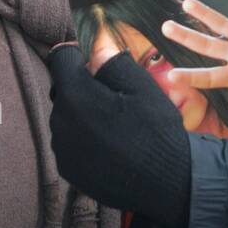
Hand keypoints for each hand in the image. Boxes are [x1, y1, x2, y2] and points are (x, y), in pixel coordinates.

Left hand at [46, 45, 191, 227]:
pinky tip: (111, 144)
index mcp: (76, 96)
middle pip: (62, 89)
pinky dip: (84, 138)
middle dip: (81, 85)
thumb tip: (94, 46)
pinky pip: (70, 141)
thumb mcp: (141, 86)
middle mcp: (60, 123)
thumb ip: (112, 61)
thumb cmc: (156, 129)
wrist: (166, 181)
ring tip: (115, 124)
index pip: (60, 58)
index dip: (78, 54)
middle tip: (114, 96)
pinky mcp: (68, 170)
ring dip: (82, 113)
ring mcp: (62, 150)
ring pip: (66, 116)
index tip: (97, 63)